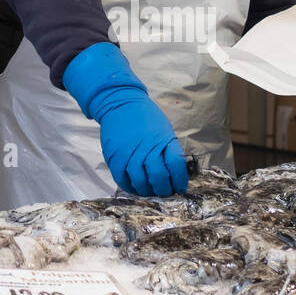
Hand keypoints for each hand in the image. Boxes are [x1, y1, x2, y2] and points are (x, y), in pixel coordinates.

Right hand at [62, 42, 188, 196]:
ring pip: (141, 183)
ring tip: (151, 190)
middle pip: (159, 178)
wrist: (121, 103)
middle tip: (165, 191)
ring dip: (148, 191)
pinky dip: (131, 188)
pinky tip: (137, 187)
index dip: (180, 180)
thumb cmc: (145, 117)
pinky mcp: (115, 159)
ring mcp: (130, 155)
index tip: (180, 186)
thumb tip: (175, 173)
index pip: (176, 166)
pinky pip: (123, 181)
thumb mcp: (164, 130)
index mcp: (164, 141)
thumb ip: (169, 151)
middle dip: (165, 190)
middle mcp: (147, 149)